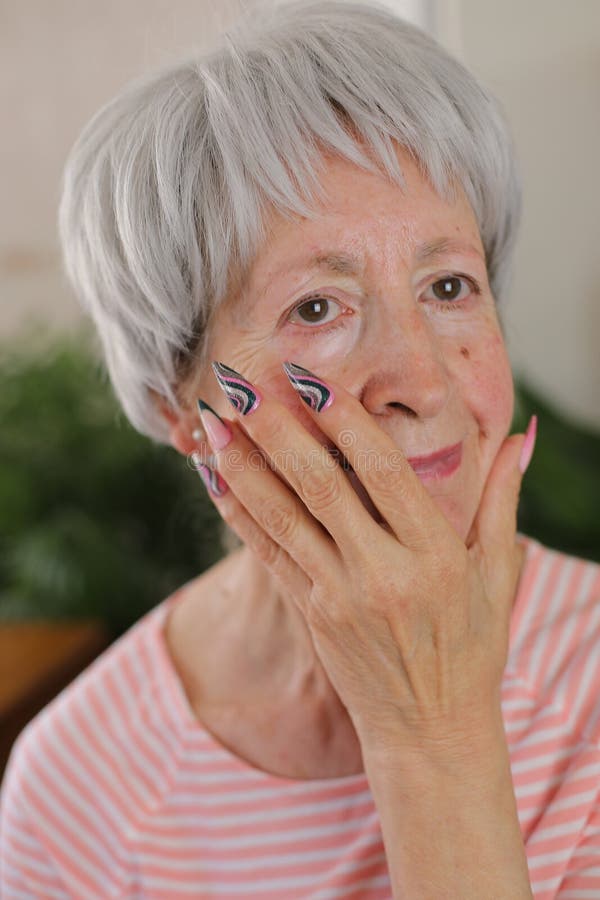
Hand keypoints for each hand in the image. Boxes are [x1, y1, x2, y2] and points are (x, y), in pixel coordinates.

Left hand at [194, 360, 534, 762]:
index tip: (312, 381)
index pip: (385, 475)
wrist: (430, 730)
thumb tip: (521, 437)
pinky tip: (214, 478)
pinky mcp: (311, 613)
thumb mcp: (498, 574)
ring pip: (284, 518)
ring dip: (244, 466)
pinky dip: (239, 513)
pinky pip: (269, 554)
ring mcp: (340, 596)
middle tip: (243, 382)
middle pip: (322, 488)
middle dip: (278, 430)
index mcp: (435, 555)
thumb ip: (502, 500)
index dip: (345, 425)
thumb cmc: (472, 646)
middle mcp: (383, 573)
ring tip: (213, 421)